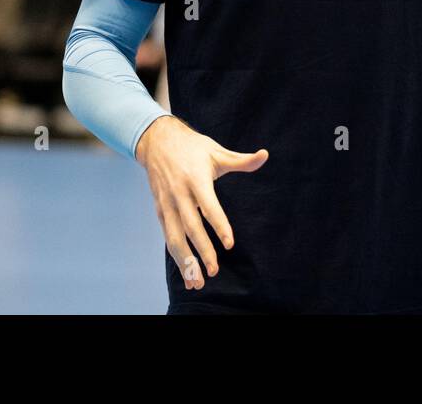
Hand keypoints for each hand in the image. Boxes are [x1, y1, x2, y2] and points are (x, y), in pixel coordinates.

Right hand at [134, 116, 267, 289]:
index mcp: (196, 179)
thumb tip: (265, 156)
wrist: (156, 140)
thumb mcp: (217, 151)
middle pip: (191, 227)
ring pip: (175, 237)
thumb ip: (242, 160)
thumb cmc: (193, 147)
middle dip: (202, 250)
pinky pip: (168, 236)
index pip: (209, 206)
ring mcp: (167, 203)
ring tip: (197, 281)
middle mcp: (179, 193)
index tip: (229, 243)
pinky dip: (176, 256)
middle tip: (214, 270)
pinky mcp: (160, 210)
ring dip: (185, 260)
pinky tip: (186, 272)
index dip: (219, 225)